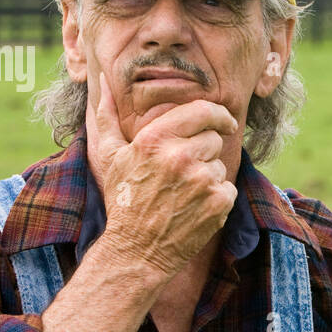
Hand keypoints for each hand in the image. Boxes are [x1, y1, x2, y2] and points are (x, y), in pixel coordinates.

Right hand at [86, 71, 238, 278]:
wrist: (135, 251)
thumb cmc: (123, 200)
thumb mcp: (110, 155)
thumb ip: (107, 115)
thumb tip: (103, 80)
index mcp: (154, 139)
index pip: (203, 110)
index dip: (219, 114)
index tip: (225, 121)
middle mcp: (180, 156)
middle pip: (214, 138)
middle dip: (204, 151)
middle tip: (182, 173)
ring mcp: (201, 180)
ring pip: (220, 164)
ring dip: (208, 176)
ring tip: (182, 194)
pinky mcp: (218, 203)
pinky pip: (228, 188)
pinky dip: (216, 198)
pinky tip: (193, 208)